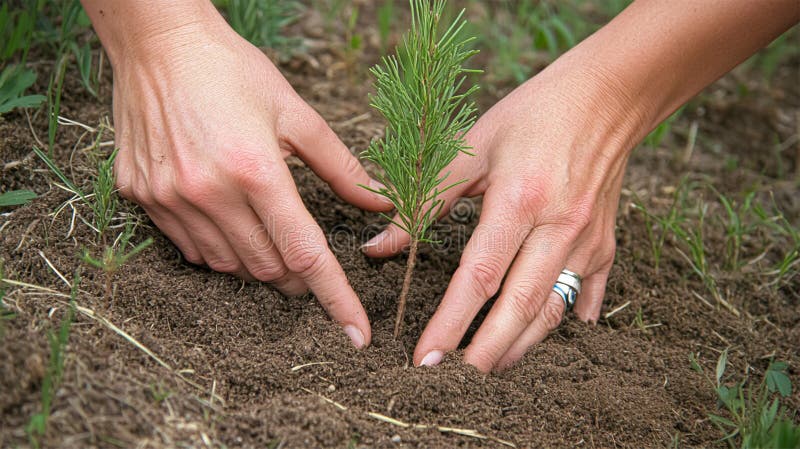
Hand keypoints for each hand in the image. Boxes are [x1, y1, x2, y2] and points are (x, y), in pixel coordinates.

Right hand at [106, 12, 390, 347]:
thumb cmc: (233, 71)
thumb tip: (380, 202)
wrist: (157, 44)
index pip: (305, 253)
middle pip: (268, 267)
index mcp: (256, 169)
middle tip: (307, 262)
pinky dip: (219, 248)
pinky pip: (190, 248)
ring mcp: (170, 198)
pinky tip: (226, 221)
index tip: (356, 334)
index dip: (335, 298)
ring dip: (257, 262)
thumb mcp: (296, 113)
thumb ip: (341, 166)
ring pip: (228, 264)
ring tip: (265, 232)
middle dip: (296, 275)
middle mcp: (209, 192)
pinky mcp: (142, 197)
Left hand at [363, 62, 635, 370]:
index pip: (478, 277)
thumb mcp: (472, 146)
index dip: (451, 322)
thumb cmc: (533, 114)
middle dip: (486, 352)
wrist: (606, 96)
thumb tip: (377, 247)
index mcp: (518, 199)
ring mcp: (588, 240)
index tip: (425, 357)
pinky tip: (546, 336)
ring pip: (553, 310)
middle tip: (455, 382)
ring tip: (489, 367)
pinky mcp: (607, 243)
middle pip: (520, 306)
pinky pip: (587, 295)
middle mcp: (558, 226)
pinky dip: (566, 320)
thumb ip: (424, 200)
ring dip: (520, 345)